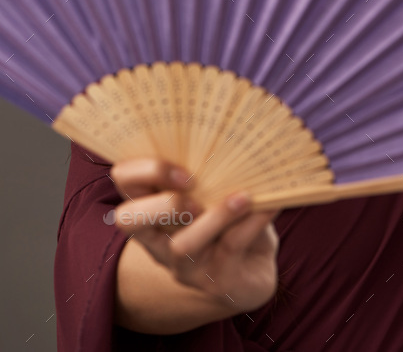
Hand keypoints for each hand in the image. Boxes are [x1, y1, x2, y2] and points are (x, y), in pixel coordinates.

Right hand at [110, 158, 279, 314]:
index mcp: (152, 208)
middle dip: (161, 201)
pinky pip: (229, 248)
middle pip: (129, 220)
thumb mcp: (215, 189)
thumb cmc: (229, 219)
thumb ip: (213, 168)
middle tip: (195, 183)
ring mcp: (183, 266)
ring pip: (182, 245)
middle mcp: (158, 240)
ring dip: (215, 217)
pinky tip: (269, 205)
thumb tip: (236, 129)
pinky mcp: (216, 281)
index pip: (124, 181)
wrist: (255, 269)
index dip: (142, 169)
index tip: (183, 167)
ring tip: (243, 197)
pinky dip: (251, 223)